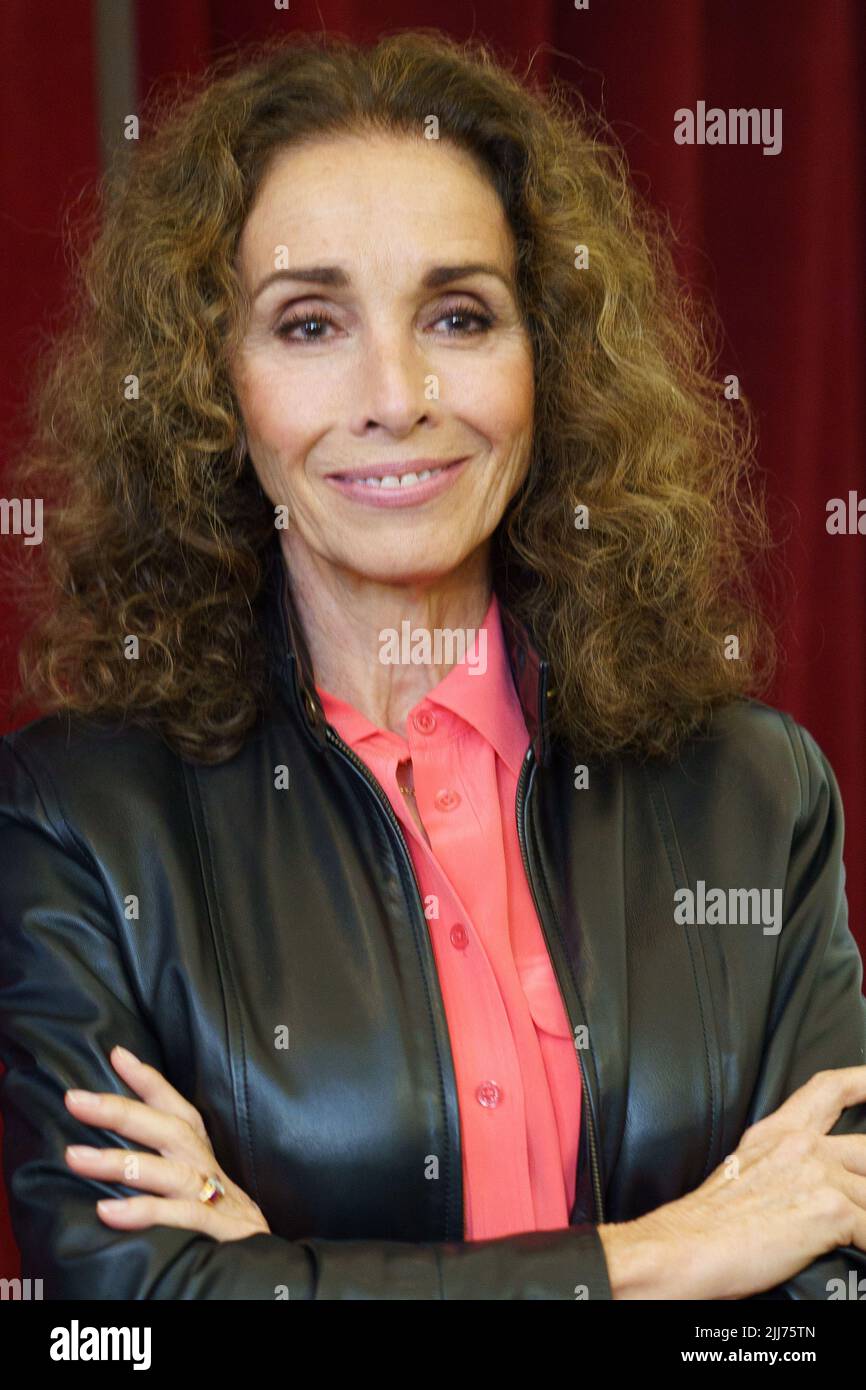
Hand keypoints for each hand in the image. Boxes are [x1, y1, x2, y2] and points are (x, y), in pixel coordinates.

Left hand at [64, 1044, 269, 1242]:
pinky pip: (180, 1216)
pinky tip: (107, 1210)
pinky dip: (145, 1211)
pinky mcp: (219, 1231)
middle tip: (75, 1099)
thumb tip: (116, 1147)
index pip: (178, 1111)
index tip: (118, 1055)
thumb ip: (166, 1165)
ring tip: (74, 1156)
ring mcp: (215, 1200)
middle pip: (169, 1130)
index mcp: (202, 1157)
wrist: (267, 1264)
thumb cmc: (222, 1223)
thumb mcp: (199, 1186)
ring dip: (119, 1162)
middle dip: (121, 1111)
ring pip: (167, 1172)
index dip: (151, 1082)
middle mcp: (207, 1169)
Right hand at [599, 1065, 865, 1298]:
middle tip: (862, 1195)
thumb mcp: (743, 1169)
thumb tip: (808, 1182)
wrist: (687, 1246)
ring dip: (863, 1219)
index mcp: (778, 1133)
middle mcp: (801, 1146)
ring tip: (852, 1236)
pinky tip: (856, 1253)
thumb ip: (781, 1162)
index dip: (861, 1080)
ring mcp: (818, 1174)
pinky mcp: (830, 1209)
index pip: (828, 1089)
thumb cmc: (710, 1222)